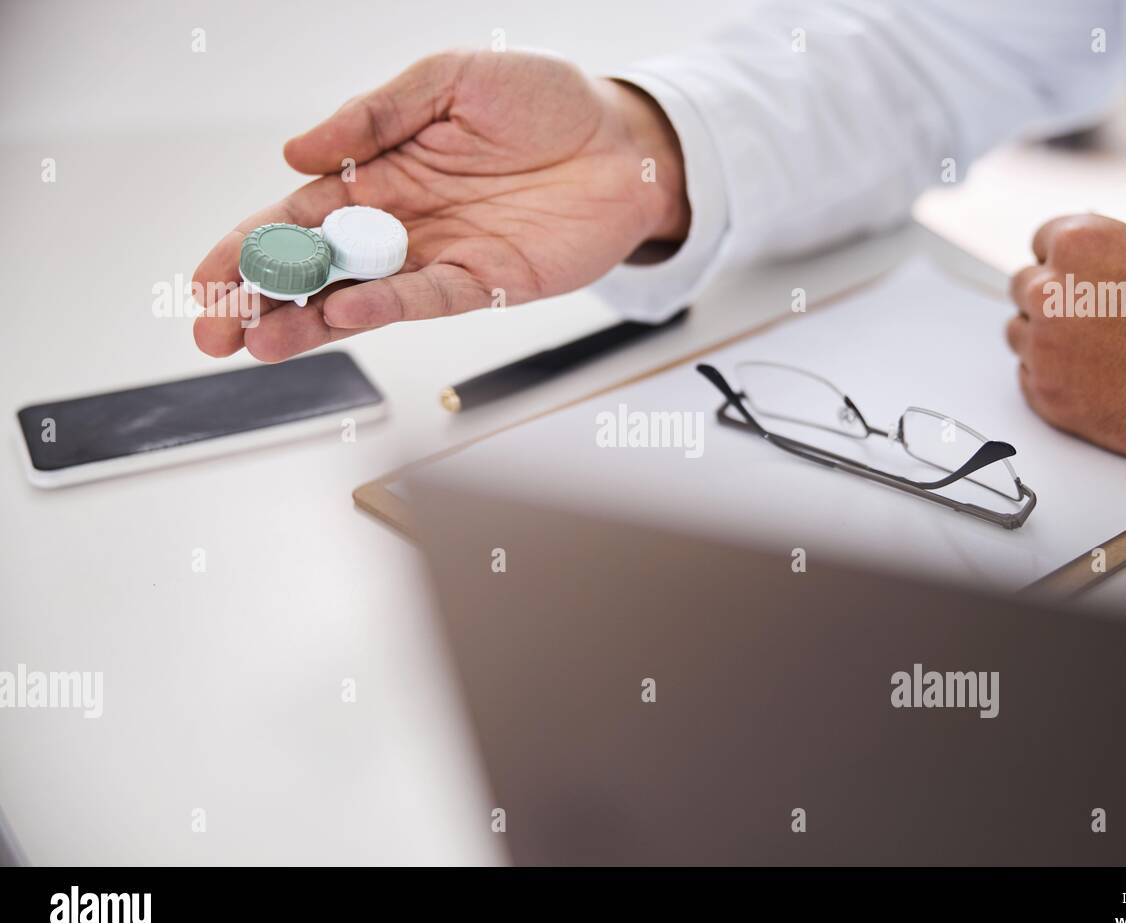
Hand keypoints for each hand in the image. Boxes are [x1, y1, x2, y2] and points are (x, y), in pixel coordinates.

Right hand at [192, 51, 688, 360]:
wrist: (624, 141)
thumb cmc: (543, 102)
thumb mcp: (449, 80)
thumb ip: (374, 115)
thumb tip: (295, 151)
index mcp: (378, 173)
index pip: (296, 216)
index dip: (247, 248)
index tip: (205, 280)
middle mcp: (399, 223)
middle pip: (314, 269)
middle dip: (259, 301)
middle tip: (213, 332)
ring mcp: (438, 256)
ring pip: (358, 297)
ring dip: (308, 322)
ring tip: (259, 344)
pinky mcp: (485, 281)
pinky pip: (426, 299)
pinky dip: (385, 307)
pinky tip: (342, 313)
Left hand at [1006, 214, 1125, 475]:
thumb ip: (1115, 253)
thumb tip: (1090, 262)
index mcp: (1080, 243)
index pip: (1041, 243)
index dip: (1065, 263)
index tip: (1079, 279)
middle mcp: (1051, 293)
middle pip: (1023, 289)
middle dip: (1053, 301)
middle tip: (1094, 321)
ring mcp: (1045, 349)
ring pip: (1019, 336)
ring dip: (1047, 341)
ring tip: (1101, 353)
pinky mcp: (1049, 399)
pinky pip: (1028, 381)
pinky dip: (1054, 381)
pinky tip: (1099, 381)